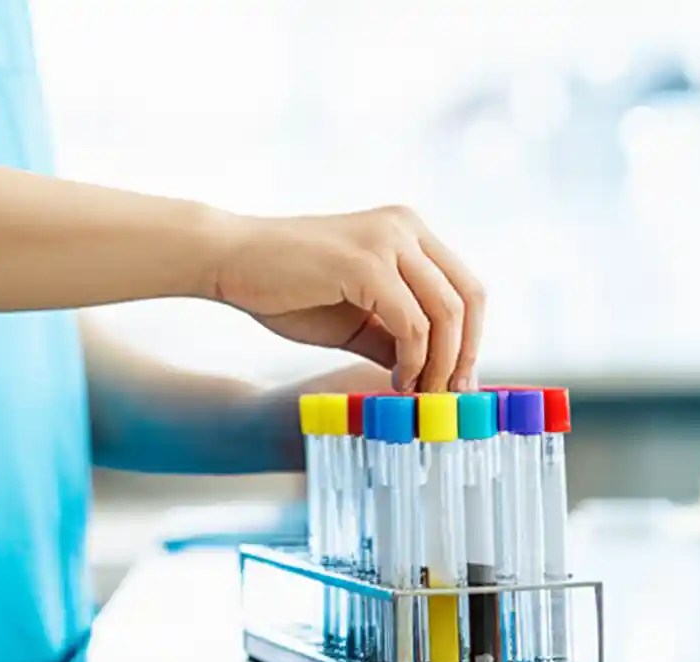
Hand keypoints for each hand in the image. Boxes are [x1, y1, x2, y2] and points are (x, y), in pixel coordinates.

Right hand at [209, 206, 484, 391]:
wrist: (229, 261)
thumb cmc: (284, 287)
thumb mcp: (356, 318)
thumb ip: (396, 337)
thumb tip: (435, 376)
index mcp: (407, 231)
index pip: (465, 286)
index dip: (470, 339)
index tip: (456, 382)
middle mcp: (405, 227)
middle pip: (469, 298)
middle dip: (465, 355)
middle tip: (448, 396)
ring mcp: (388, 240)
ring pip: (447, 313)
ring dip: (440, 365)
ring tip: (417, 394)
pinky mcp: (366, 264)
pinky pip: (412, 324)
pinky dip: (413, 361)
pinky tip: (395, 380)